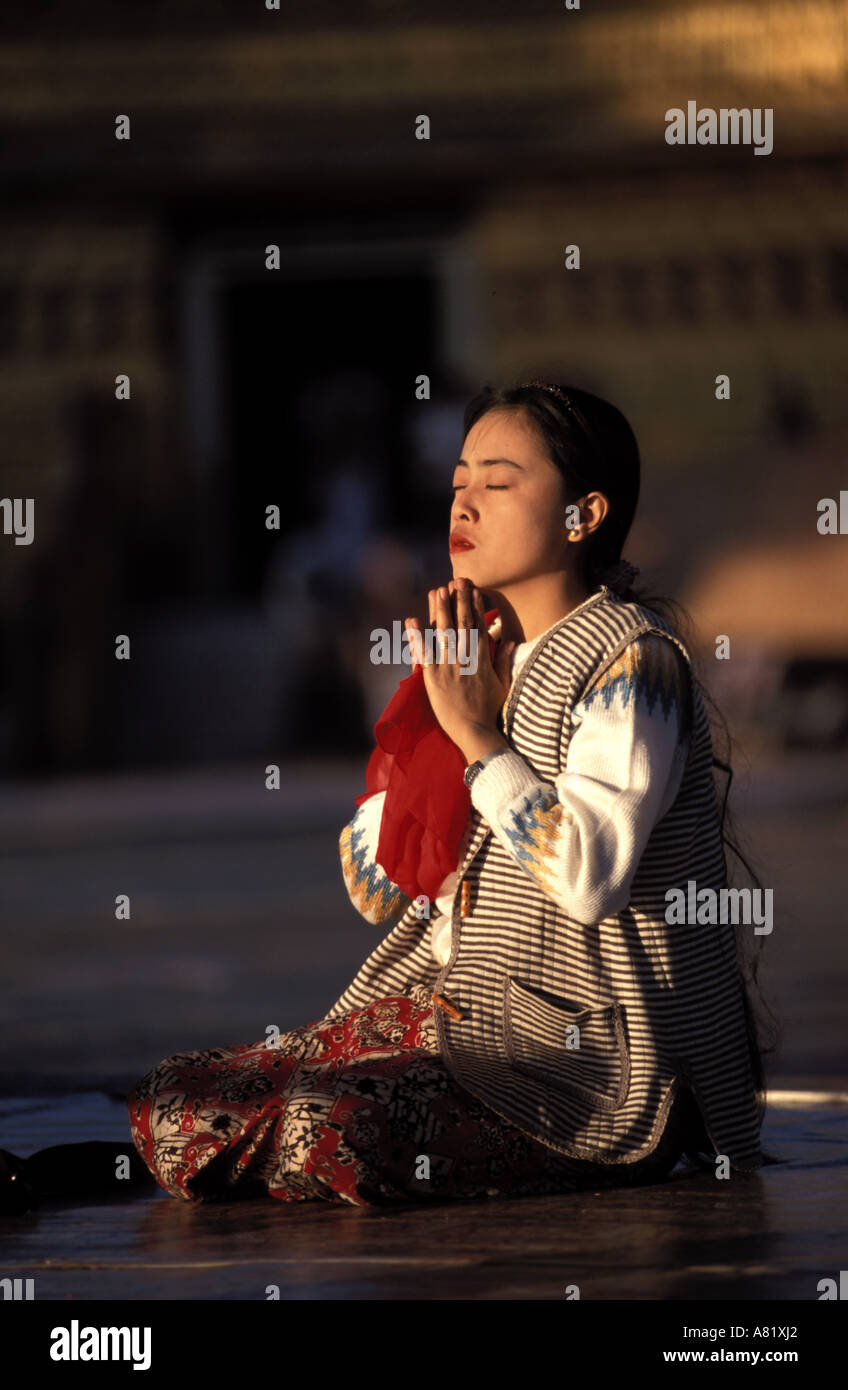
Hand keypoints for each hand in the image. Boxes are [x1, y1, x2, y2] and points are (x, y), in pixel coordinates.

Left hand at [404, 576, 513, 762]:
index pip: (479, 627)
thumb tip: (511, 642)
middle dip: (459, 600)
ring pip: (444, 632)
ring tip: (437, 591)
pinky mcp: (433, 677)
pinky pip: (423, 653)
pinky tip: (411, 620)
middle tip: (457, 580)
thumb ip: (504, 661)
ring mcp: (448, 666)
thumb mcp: (502, 684)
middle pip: (462, 624)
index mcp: (482, 659)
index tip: (474, 590)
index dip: (476, 607)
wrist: (474, 731)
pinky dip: (417, 636)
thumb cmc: (489, 710)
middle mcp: (466, 658)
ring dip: (440, 610)